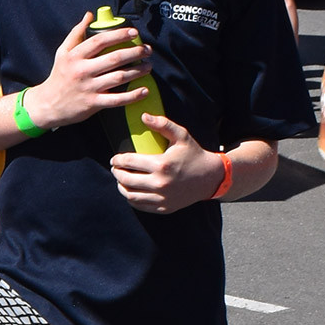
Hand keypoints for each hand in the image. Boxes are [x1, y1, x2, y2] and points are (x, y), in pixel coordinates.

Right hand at [27, 12, 150, 131]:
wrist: (47, 105)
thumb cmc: (58, 77)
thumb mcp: (62, 52)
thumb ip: (76, 33)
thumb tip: (89, 15)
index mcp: (76, 56)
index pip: (100, 41)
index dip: (119, 35)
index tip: (134, 33)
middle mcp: (82, 71)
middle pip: (114, 58)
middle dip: (134, 52)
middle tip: (147, 50)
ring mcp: (88, 88)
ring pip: (118, 77)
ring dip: (137, 71)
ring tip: (148, 66)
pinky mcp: (92, 104)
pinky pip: (116, 100)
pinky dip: (132, 96)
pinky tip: (143, 90)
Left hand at [109, 115, 224, 214]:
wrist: (210, 178)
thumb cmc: (194, 154)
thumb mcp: (182, 136)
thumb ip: (163, 124)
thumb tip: (143, 116)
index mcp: (162, 165)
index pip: (131, 162)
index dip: (118, 160)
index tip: (114, 159)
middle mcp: (160, 184)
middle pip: (127, 180)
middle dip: (117, 173)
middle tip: (115, 169)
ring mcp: (162, 198)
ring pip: (131, 195)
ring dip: (121, 187)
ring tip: (120, 180)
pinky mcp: (164, 208)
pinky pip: (140, 205)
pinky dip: (132, 198)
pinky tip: (131, 191)